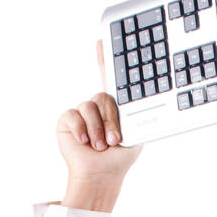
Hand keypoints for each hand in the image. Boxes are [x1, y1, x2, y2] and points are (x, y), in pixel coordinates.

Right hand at [55, 41, 142, 209]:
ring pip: (90, 105)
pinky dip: (82, 130)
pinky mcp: (67, 120)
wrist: (102, 174)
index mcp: (113, 108)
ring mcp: (81, 113)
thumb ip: (134, 114)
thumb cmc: (119, 158)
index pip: (109, 78)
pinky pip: (74, 114)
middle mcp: (97, 107)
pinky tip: (84, 142)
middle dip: (110, 119)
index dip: (104, 58)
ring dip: (98, 129)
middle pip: (103, 96)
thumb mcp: (133, 133)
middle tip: (114, 139)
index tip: (101, 41)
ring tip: (101, 146)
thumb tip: (149, 99)